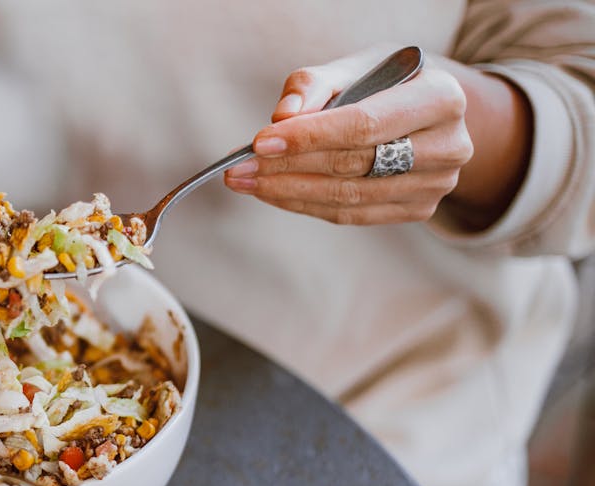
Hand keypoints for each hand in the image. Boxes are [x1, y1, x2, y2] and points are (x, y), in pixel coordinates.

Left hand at [224, 48, 473, 224]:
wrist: (423, 110)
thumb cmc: (383, 82)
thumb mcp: (353, 67)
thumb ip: (314, 85)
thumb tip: (282, 118)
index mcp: (442, 97)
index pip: (364, 125)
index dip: (309, 137)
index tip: (259, 143)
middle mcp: (450, 145)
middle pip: (354, 165)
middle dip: (288, 167)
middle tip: (240, 168)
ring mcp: (438, 184)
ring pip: (350, 196)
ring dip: (289, 192)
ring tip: (246, 182)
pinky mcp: (419, 209)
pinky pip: (352, 214)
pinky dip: (306, 205)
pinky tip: (273, 193)